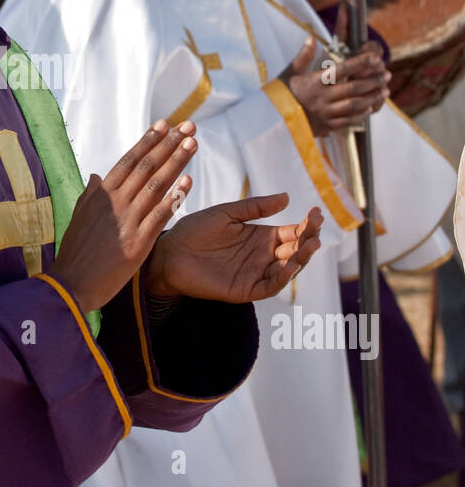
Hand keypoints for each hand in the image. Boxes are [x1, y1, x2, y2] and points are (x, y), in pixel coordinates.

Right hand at [48, 119, 197, 312]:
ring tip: (192, 144)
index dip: (147, 141)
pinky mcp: (138, 242)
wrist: (71, 284)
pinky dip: (175, 196)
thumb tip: (96, 175)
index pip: (128, 161)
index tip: (163, 124)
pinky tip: (188, 182)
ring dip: (176, 162)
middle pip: (146, 167)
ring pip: (156, 185)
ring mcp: (128, 221)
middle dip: (169, 144)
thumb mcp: (78, 218)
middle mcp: (115, 203)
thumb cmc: (74, 253)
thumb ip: (90, 195)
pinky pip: (160, 214)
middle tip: (188, 126)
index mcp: (101, 195)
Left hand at [146, 194, 322, 301]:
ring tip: (311, 243)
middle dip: (308, 239)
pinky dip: (282, 277)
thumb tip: (287, 197)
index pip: (291, 232)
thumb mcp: (228, 213)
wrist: (169, 252)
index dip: (306, 224)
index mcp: (260, 236)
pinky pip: (269, 286)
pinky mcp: (244, 290)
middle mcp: (261, 256)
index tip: (317, 212)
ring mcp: (254, 273)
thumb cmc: (194, 230)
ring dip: (301, 258)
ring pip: (287, 269)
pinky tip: (290, 264)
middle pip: (294, 250)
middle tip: (316, 226)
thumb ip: (255, 207)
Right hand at [285, 35, 388, 135]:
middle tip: (387, 75)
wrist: (272, 122)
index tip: (376, 57)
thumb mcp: (288, 73)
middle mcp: (322, 98)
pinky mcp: (326, 126)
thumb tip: (311, 39)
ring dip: (372, 97)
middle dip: (373, 81)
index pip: (343, 69)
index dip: (361, 62)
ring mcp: (325, 113)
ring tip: (385, 91)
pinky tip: (370, 108)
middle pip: (354, 88)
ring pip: (355, 105)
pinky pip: (348, 121)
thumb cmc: (280, 95)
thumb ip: (303, 57)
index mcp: (314, 82)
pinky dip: (361, 114)